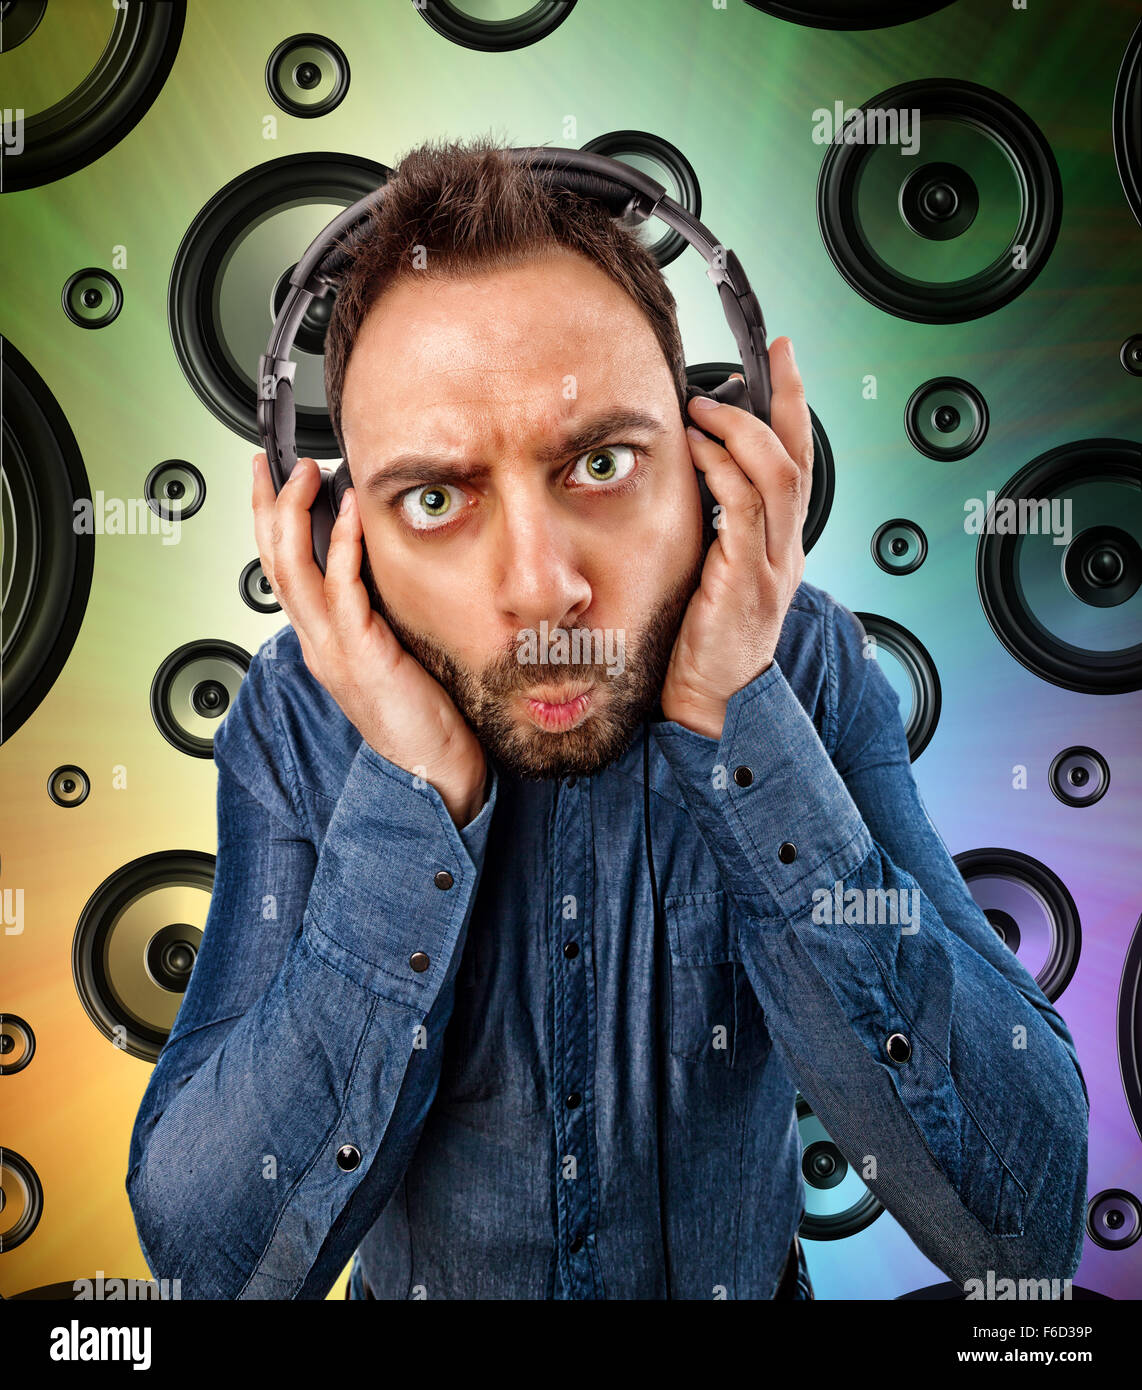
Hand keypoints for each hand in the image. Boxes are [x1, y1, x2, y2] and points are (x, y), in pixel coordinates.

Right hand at [251, 453, 487, 826]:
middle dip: (268, 506)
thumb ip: (377, 610)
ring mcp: (333, 651)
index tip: (270, 480)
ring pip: (292, 571)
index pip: (281, 571)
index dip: (268, 522)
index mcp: (322, 642)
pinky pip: (341, 591)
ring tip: (308, 474)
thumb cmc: (421, 718)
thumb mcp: (391, 651)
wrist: (432, 774)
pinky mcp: (360, 656)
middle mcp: (317, 644)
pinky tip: (349, 514)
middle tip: (275, 463)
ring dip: (295, 515)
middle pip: (273, 563)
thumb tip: (384, 564)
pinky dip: (341, 546)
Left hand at [660, 337, 813, 739]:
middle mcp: (787, 550)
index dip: (794, 408)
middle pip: (800, 458)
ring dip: (742, 431)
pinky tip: (698, 451)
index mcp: (782, 545)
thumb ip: (713, 523)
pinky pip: (745, 509)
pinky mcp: (747, 580)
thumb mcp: (715, 571)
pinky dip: (723, 471)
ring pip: (779, 476)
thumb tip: (687, 468)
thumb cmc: (703, 641)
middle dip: (787, 399)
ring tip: (706, 407)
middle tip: (764, 358)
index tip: (784, 359)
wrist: (711, 702)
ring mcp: (773, 565)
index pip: (799, 462)